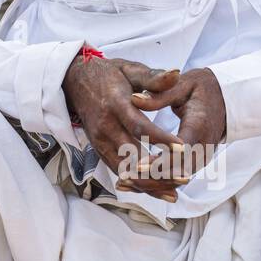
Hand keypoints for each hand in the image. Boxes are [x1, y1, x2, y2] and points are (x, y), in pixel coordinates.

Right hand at [62, 56, 185, 200]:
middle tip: (185, 178)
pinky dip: (139, 184)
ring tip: (175, 191)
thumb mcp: (130, 69)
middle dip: (159, 171)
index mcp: (116, 105)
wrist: (75, 81)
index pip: (139, 126)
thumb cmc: (108, 74)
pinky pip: (120, 173)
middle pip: (132, 157)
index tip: (183, 148)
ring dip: (150, 184)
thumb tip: (176, 73)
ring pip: (126, 171)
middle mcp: (106, 127)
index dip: (161, 139)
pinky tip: (159, 191)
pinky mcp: (99, 151)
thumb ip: (153, 77)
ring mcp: (100, 142)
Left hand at [124, 68, 226, 196]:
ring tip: (124, 182)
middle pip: (177, 171)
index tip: (138, 166)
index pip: (180, 150)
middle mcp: (203, 147)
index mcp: (200, 126)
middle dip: (151, 177)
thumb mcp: (182, 85)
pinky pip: (177, 177)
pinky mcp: (197, 162)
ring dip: (152, 183)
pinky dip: (158, 181)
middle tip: (124, 178)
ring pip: (176, 179)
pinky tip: (136, 181)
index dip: (160, 160)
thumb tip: (134, 98)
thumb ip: (159, 94)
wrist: (228, 99)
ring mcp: (202, 157)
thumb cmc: (203, 88)